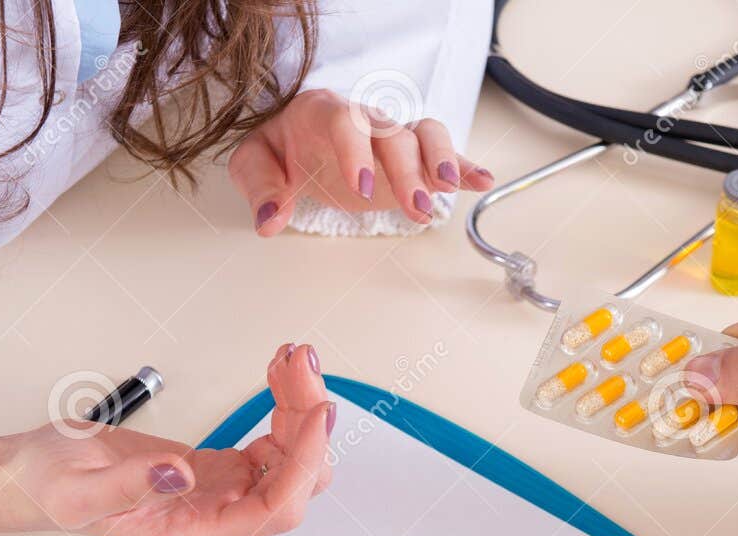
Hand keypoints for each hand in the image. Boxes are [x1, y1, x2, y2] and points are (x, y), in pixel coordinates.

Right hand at [0, 343, 332, 535]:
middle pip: (296, 480)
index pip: (277, 508)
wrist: (33, 474)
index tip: (318, 412)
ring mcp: (226, 496)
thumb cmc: (51, 487)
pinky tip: (275, 372)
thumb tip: (179, 474)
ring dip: (299, 405)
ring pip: (291, 457)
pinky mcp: (223, 470)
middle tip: (298, 360)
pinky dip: (281, 404)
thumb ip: (131, 485)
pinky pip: (273, 441)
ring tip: (289, 356)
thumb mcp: (79, 488)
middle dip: (307, 419)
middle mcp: (221, 522)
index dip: (304, 462)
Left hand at [227, 88, 494, 232]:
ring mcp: (393, 138)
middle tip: (414, 208)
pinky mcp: (413, 159)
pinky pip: (444, 153)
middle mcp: (366, 120)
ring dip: (441, 161)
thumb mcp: (255, 162)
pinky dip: (465, 166)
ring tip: (447, 190)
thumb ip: (259, 185)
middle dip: (407, 171)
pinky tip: (482, 181)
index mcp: (325, 113)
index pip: (347, 122)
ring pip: (425, 135)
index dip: (358, 152)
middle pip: (394, 135)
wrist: (300, 135)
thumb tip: (270, 221)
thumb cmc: (283, 146)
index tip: (363, 187)